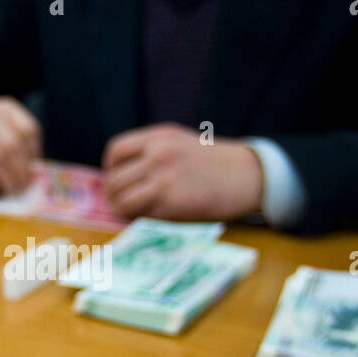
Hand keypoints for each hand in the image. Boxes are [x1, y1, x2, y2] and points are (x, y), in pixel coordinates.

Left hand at [102, 125, 264, 221]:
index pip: (116, 151)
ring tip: (132, 214)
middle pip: (115, 179)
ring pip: (123, 200)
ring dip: (123, 211)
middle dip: (114, 195)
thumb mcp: (180, 143)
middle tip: (120, 204)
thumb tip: (119, 178)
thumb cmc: (213, 164)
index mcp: (159, 136)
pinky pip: (142, 215)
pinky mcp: (172, 203)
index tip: (117, 180)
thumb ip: (151, 153)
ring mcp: (164, 178)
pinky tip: (151, 218)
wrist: (246, 176)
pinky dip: (141, 220)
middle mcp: (158, 154)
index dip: (111, 169)